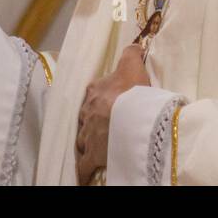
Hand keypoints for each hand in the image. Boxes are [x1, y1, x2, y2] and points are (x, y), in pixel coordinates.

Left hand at [75, 44, 149, 184]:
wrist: (130, 119)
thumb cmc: (132, 92)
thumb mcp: (133, 66)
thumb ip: (131, 54)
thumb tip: (134, 45)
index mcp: (95, 91)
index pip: (95, 91)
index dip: (102, 95)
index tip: (110, 98)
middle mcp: (86, 111)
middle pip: (87, 114)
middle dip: (92, 119)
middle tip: (105, 123)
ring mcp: (86, 134)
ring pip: (83, 137)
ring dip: (88, 140)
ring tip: (97, 144)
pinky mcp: (90, 154)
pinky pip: (84, 163)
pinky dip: (84, 168)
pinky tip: (84, 172)